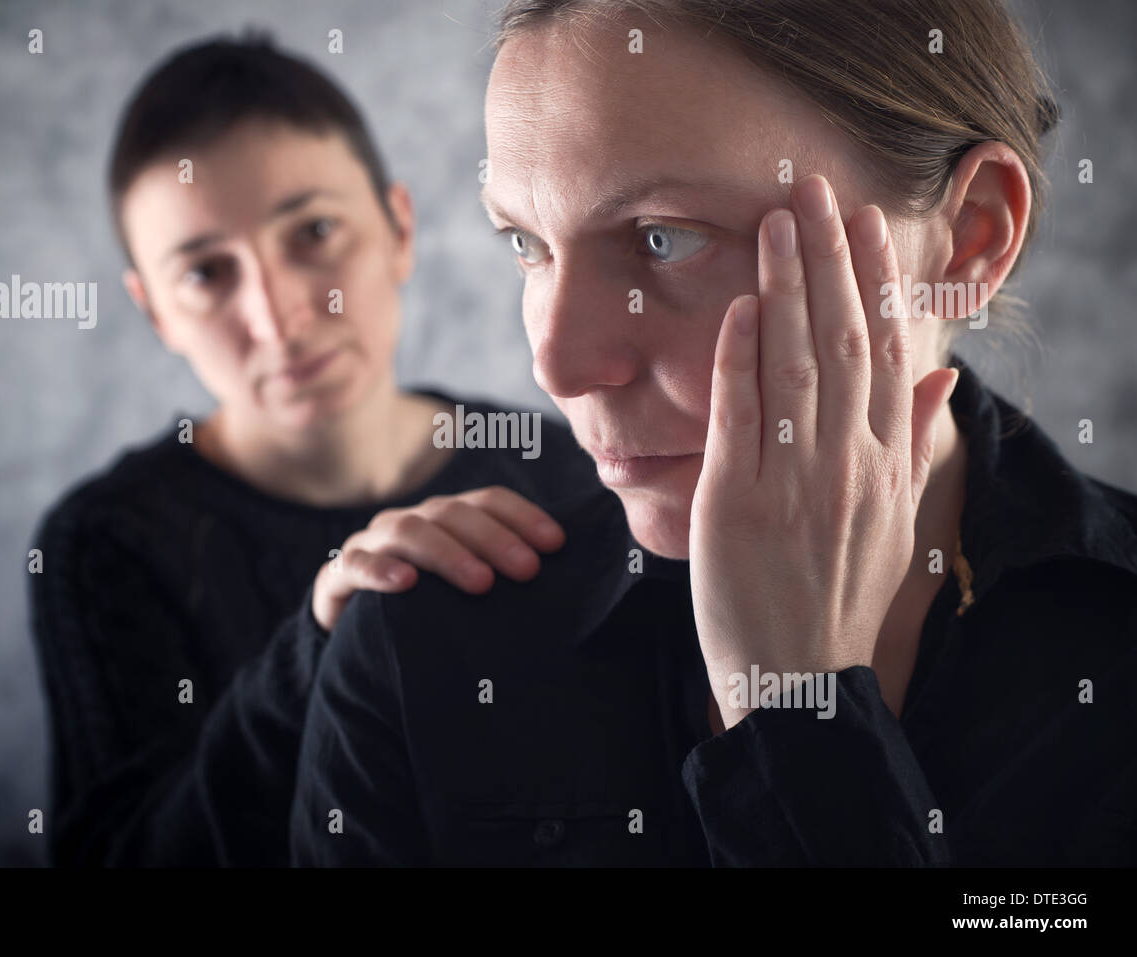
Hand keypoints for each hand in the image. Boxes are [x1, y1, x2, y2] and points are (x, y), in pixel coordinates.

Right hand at [311, 485, 564, 630]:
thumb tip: (567, 587)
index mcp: (446, 519)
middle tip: (527, 570)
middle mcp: (410, 522)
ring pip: (409, 531)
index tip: (556, 544)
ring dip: (447, 554)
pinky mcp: (338, 576)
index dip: (523, 516)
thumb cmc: (427, 611)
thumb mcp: (466, 591)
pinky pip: (355, 565)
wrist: (356, 636)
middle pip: (452, 513)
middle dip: (494, 539)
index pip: (487, 500)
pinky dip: (380, 571)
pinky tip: (406, 585)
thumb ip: (502, 578)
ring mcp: (372, 544)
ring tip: (480, 582)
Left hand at [691, 174, 958, 728]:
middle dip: (830, 261)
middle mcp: (845, 464)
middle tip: (816, 191)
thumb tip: (940, 376)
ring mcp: (792, 482)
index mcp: (883, 464)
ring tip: (780, 222)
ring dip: (788, 289)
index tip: (868, 224)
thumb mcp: (896, 523)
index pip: (884, 353)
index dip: (876, 283)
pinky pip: (741, 419)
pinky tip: (741, 309)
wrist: (799, 680)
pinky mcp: (736, 503)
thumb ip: (912, 443)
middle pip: (842, 343)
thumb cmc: (840, 598)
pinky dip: (741, 361)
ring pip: (795, 367)